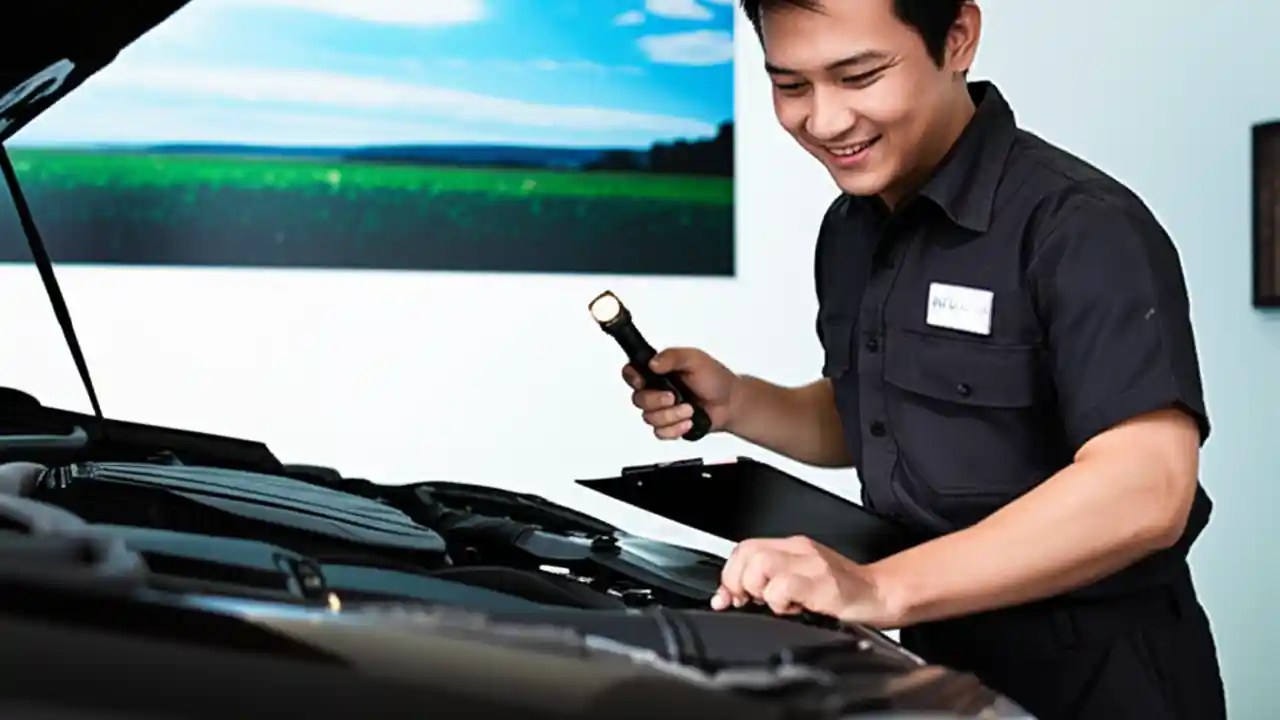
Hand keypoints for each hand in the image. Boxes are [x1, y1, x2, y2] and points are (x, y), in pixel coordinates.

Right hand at [622, 347, 739, 439]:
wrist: (730, 403)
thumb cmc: (714, 379)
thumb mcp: (694, 359)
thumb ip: (672, 357)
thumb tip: (653, 362)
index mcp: (658, 371)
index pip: (632, 372)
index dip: (632, 378)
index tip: (642, 382)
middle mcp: (657, 390)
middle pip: (638, 399)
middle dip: (657, 401)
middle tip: (674, 397)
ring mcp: (662, 409)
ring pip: (649, 418)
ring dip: (671, 415)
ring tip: (689, 409)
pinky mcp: (669, 425)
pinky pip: (660, 433)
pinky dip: (676, 428)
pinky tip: (688, 421)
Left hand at [711, 535, 900, 627]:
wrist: (882, 594)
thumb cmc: (845, 593)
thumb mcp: (802, 582)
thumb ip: (769, 583)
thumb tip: (732, 596)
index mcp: (792, 547)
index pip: (744, 548)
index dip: (730, 573)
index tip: (728, 597)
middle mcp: (799, 550)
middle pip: (747, 553)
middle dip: (737, 581)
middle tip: (751, 601)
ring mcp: (811, 564)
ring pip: (760, 565)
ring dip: (758, 590)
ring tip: (776, 604)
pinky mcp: (822, 583)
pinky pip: (784, 586)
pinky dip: (779, 601)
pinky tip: (793, 609)